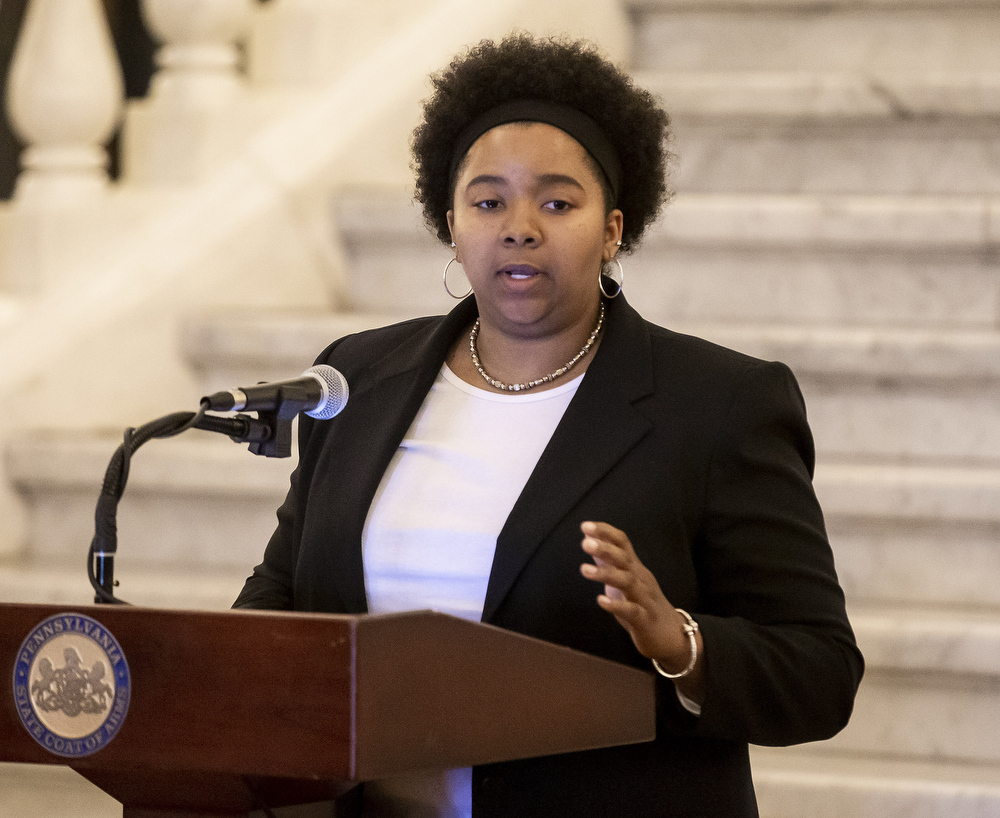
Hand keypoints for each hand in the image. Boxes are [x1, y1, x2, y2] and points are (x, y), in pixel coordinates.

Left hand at [579, 521, 704, 697]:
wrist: (671, 636)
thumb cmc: (642, 603)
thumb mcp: (625, 578)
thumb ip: (607, 560)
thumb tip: (588, 538)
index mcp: (635, 568)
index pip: (623, 543)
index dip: (606, 533)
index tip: (586, 525)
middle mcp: (641, 579)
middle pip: (625, 558)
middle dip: (605, 549)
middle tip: (585, 542)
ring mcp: (644, 599)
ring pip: (628, 581)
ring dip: (606, 574)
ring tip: (584, 570)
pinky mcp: (644, 620)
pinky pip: (632, 610)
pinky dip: (616, 605)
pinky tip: (601, 600)